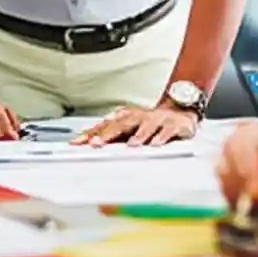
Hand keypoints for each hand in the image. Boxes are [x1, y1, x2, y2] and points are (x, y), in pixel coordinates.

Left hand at [73, 105, 197, 145]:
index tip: (78, 143)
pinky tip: (156, 144)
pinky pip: (166, 131)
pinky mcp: (173, 124)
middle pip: (121, 124)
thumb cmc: (149, 123)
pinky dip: (161, 137)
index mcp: (125, 117)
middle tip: (96, 144)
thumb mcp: (129, 129)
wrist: (179, 110)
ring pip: (145, 126)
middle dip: (108, 134)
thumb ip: (112, 137)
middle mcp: (139, 117)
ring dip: (138, 135)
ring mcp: (156, 120)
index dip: (90, 134)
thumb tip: (89, 144)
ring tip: (131, 145)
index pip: (105, 126)